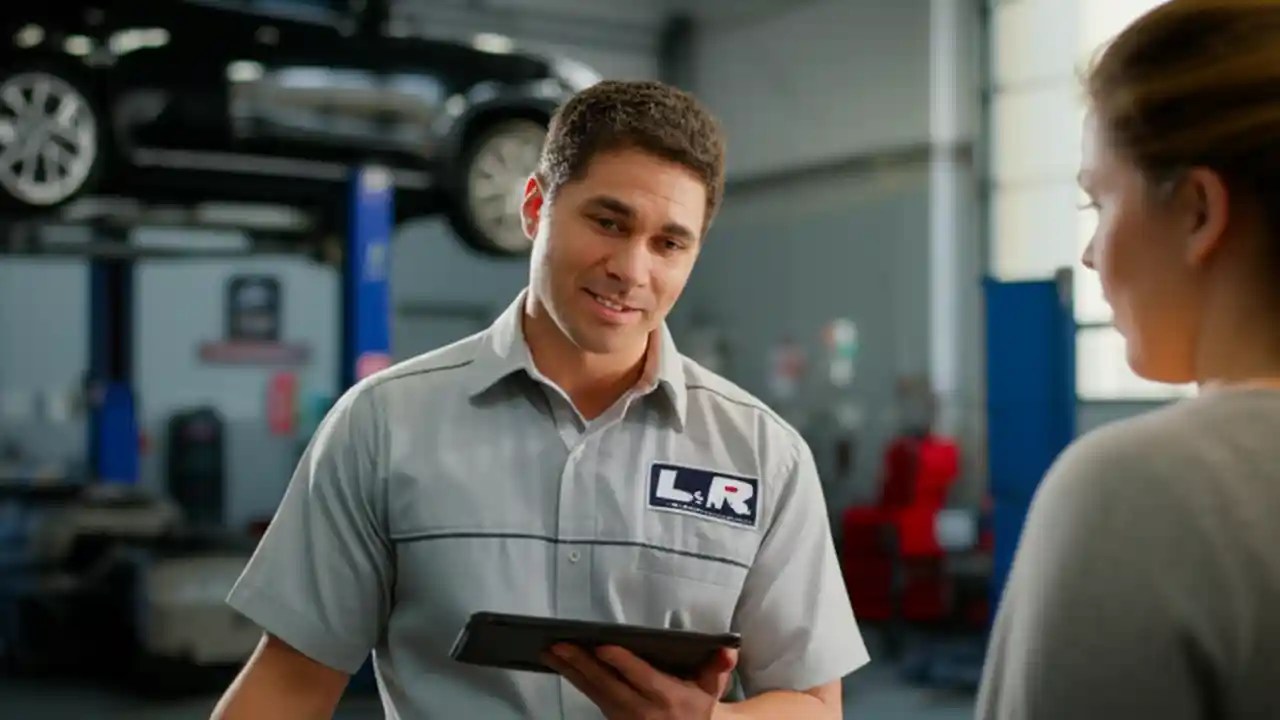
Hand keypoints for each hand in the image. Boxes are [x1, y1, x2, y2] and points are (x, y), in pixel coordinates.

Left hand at [542, 643, 737, 719]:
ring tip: (550, 652)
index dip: (621, 662)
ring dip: (570, 672)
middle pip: (607, 686)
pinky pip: (592, 700)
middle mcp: (642, 710)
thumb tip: (728, 650)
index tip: (603, 647)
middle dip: (582, 665)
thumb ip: (718, 666)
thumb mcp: (712, 686)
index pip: (640, 677)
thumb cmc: (699, 704)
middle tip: (559, 645)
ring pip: (594, 693)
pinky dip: (576, 682)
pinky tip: (561, 666)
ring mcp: (625, 718)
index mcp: (667, 696)